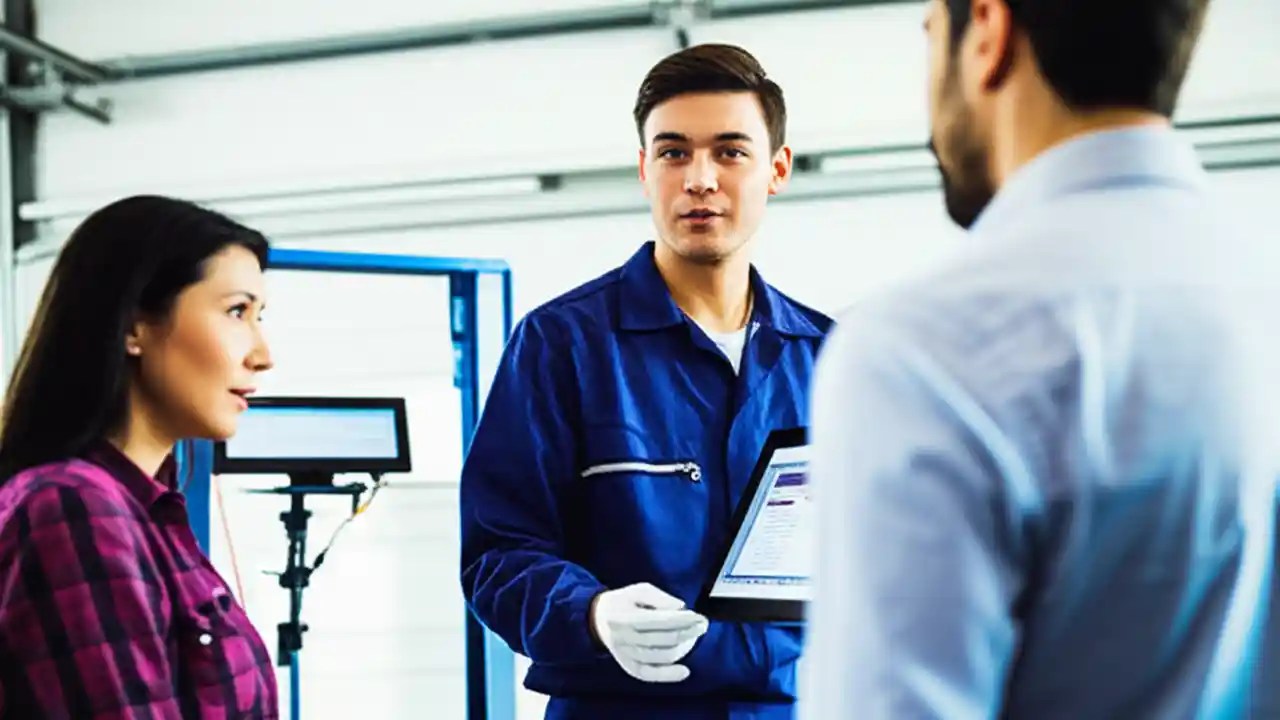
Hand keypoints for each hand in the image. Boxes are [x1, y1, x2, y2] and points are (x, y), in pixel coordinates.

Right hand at [589, 582, 709, 682]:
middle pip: (665, 639)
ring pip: (662, 657)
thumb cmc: (621, 602)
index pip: (663, 621)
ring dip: (684, 649)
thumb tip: (681, 607)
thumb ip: (659, 597)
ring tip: (694, 638)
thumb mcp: (638, 590)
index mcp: (628, 617)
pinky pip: (650, 674)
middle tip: (703, 625)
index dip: (685, 620)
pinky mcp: (628, 667)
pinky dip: (668, 675)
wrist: (596, 619)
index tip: (699, 616)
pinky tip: (685, 671)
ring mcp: (627, 655)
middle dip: (689, 632)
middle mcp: (626, 639)